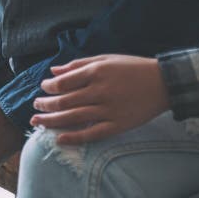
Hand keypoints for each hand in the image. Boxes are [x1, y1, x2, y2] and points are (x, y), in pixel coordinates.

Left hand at [31, 55, 169, 144]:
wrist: (163, 83)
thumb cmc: (131, 68)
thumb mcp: (104, 59)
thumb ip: (77, 65)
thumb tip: (53, 70)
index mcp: (95, 73)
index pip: (63, 83)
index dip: (48, 87)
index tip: (43, 88)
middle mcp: (100, 92)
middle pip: (64, 102)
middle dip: (45, 104)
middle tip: (35, 105)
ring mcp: (109, 110)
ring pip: (73, 118)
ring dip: (51, 121)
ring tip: (36, 121)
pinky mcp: (118, 125)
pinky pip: (92, 134)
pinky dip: (74, 138)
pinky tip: (58, 139)